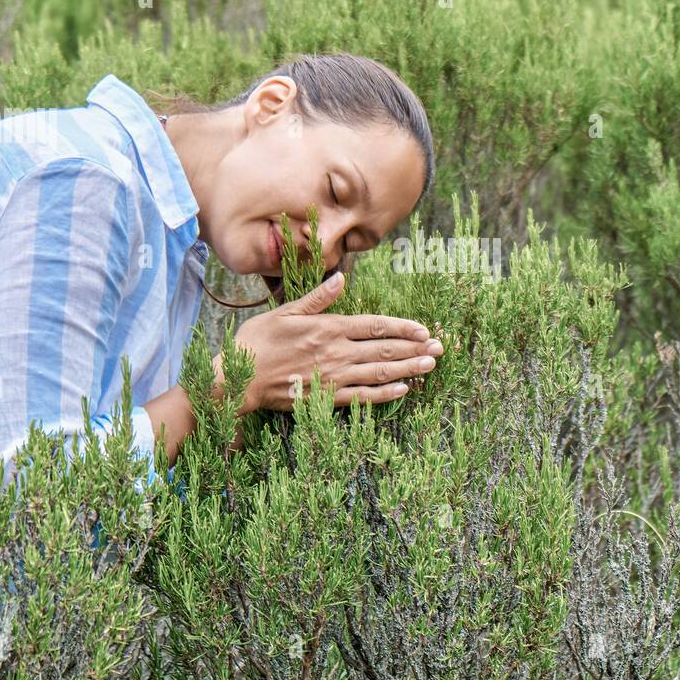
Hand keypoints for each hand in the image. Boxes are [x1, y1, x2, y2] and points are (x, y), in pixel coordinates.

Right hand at [226, 271, 442, 412]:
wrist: (239, 379)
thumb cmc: (257, 342)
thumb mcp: (285, 312)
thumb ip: (317, 298)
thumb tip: (341, 279)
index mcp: (328, 328)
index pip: (374, 326)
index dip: (402, 327)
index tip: (424, 328)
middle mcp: (336, 353)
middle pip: (384, 348)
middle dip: (415, 347)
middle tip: (440, 347)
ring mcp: (334, 377)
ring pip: (380, 372)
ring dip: (409, 368)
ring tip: (431, 365)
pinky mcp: (327, 399)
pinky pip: (364, 397)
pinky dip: (386, 393)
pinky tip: (405, 389)